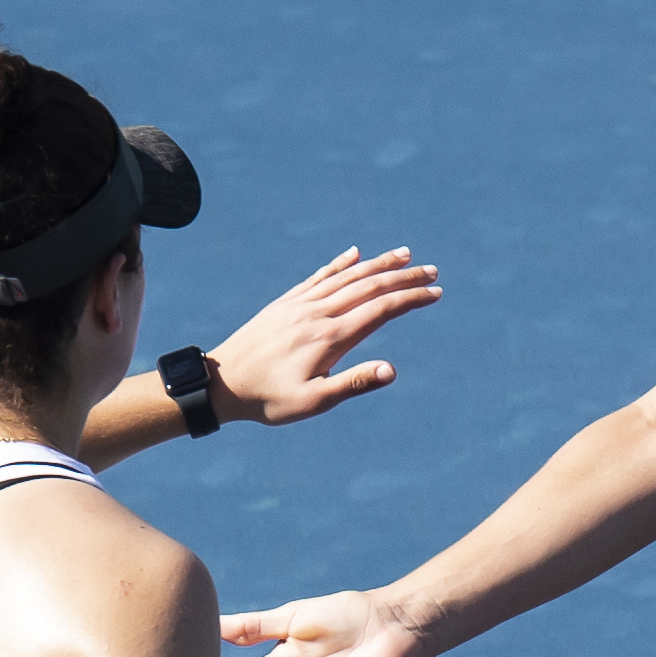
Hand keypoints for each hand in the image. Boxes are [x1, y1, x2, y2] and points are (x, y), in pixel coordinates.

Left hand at [206, 245, 439, 426]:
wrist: (219, 383)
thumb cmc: (267, 400)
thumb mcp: (313, 402)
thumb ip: (353, 383)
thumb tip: (392, 370)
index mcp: (330, 337)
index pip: (381, 309)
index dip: (411, 299)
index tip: (436, 293)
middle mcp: (317, 313)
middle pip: (369, 285)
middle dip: (404, 277)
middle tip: (433, 271)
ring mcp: (300, 304)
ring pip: (347, 276)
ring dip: (379, 264)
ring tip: (405, 255)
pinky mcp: (285, 303)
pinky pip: (319, 276)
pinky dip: (340, 264)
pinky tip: (354, 254)